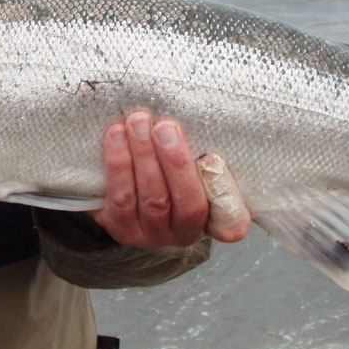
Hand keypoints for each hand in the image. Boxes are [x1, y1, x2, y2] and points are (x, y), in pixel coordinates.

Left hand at [92, 109, 251, 248]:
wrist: (128, 181)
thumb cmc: (170, 160)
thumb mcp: (194, 157)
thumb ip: (203, 148)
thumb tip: (205, 113)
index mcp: (214, 219)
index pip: (232, 222)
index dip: (226, 194)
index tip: (212, 157)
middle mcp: (186, 233)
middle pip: (187, 204)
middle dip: (175, 162)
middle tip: (165, 127)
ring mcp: (153, 235)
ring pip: (152, 200)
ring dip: (144, 157)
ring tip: (138, 122)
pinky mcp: (122, 228)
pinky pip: (120, 199)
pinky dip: (118, 164)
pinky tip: (116, 135)